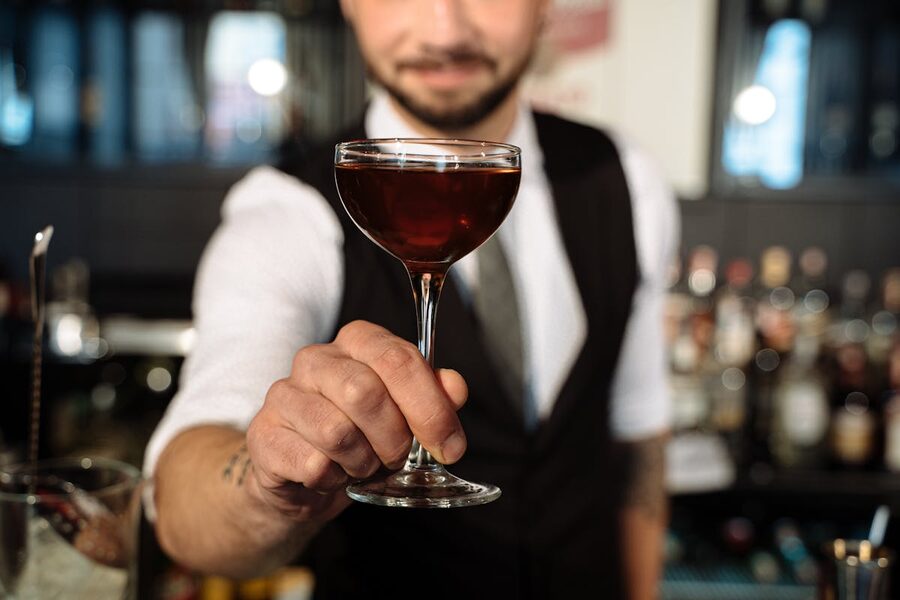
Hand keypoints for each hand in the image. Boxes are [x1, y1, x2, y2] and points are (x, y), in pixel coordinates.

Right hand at [246, 320, 467, 518]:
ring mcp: (284, 395)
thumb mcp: (406, 415)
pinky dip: (334, 480)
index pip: (398, 359)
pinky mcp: (263, 435)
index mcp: (357, 341)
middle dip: (395, 438)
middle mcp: (316, 359)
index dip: (430, 407)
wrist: (303, 478)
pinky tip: (331, 474)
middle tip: (397, 457)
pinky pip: (313, 464)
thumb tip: (455, 388)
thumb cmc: (363, 436)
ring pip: (338, 432)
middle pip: (366, 393)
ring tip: (362, 464)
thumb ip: (434, 396)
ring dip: (363, 462)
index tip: (451, 445)